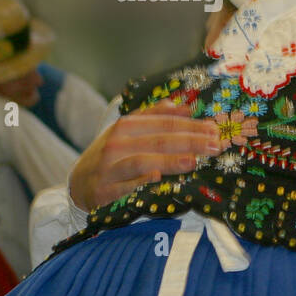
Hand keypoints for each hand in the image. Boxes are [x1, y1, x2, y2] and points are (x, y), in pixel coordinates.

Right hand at [70, 102, 220, 210]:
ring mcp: (110, 167)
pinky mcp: (105, 190)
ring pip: (142, 161)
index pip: (165, 123)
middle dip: (190, 142)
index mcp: (126, 125)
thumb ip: (155, 115)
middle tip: (216, 146)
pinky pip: (124, 186)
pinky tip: (157, 178)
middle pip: (159, 141)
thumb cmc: (113, 154)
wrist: (79, 182)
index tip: (215, 130)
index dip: (191, 126)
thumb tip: (183, 105)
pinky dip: (140, 181)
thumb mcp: (128, 130)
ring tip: (193, 161)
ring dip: (169, 161)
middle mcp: (117, 143)